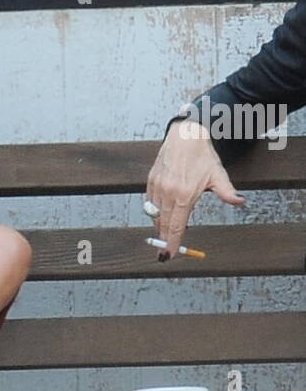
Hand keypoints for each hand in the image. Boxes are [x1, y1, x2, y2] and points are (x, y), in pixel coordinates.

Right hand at [146, 120, 245, 258]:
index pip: (176, 226)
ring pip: (154, 215)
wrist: (184, 135)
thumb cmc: (201, 154)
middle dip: (163, 240)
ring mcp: (157, 187)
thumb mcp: (218, 174)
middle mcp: (168, 193)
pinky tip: (160, 217)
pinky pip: (149, 203)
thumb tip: (240, 201)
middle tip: (163, 252)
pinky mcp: (150, 181)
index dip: (172, 243)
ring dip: (158, 227)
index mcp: (184, 195)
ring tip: (162, 236)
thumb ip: (228, 191)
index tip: (169, 254)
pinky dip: (154, 213)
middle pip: (163, 224)